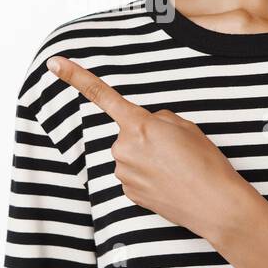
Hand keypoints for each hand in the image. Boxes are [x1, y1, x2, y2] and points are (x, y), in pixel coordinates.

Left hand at [47, 55, 248, 243]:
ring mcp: (123, 173)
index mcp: (138, 125)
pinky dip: (149, 176)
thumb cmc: (205, 163)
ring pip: (131, 155)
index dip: (75, 76)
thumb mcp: (185, 126)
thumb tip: (146, 128)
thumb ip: (158, 119)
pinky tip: (169, 183)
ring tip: (176, 169)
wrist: (214, 205)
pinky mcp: (128, 193)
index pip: (101, 95)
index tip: (54, 62)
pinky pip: (134, 175)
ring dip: (149, 158)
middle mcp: (123, 148)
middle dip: (147, 136)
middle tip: (176, 150)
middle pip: (129, 132)